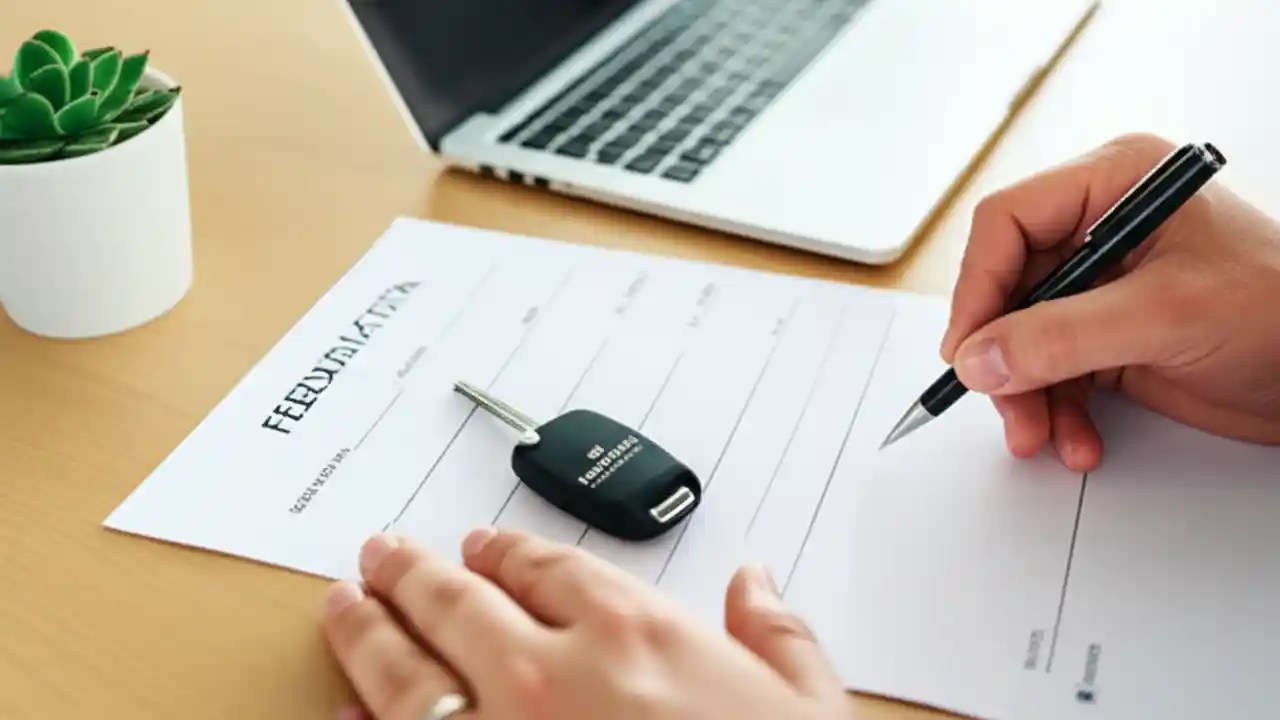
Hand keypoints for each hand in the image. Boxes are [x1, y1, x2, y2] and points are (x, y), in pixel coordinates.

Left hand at [321, 530, 848, 719]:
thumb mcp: (808, 710)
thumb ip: (776, 637)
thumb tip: (757, 586)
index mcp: (634, 633)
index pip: (547, 567)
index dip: (506, 550)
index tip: (483, 545)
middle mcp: (551, 675)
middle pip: (458, 601)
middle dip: (413, 574)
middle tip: (383, 556)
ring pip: (408, 670)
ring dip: (368, 631)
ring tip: (345, 605)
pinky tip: (346, 713)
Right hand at [942, 133, 1279, 471]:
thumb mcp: (1166, 315)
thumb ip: (1062, 336)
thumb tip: (978, 356)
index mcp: (1115, 184)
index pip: (1008, 222)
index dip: (978, 287)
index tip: (969, 348)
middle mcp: (1101, 228)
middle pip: (1007, 288)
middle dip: (1005, 357)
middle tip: (1006, 404)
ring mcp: (1105, 286)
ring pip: (1024, 339)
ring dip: (1028, 396)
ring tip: (1042, 435)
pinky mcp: (1112, 336)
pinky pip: (1055, 372)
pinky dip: (1057, 411)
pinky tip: (1077, 438)